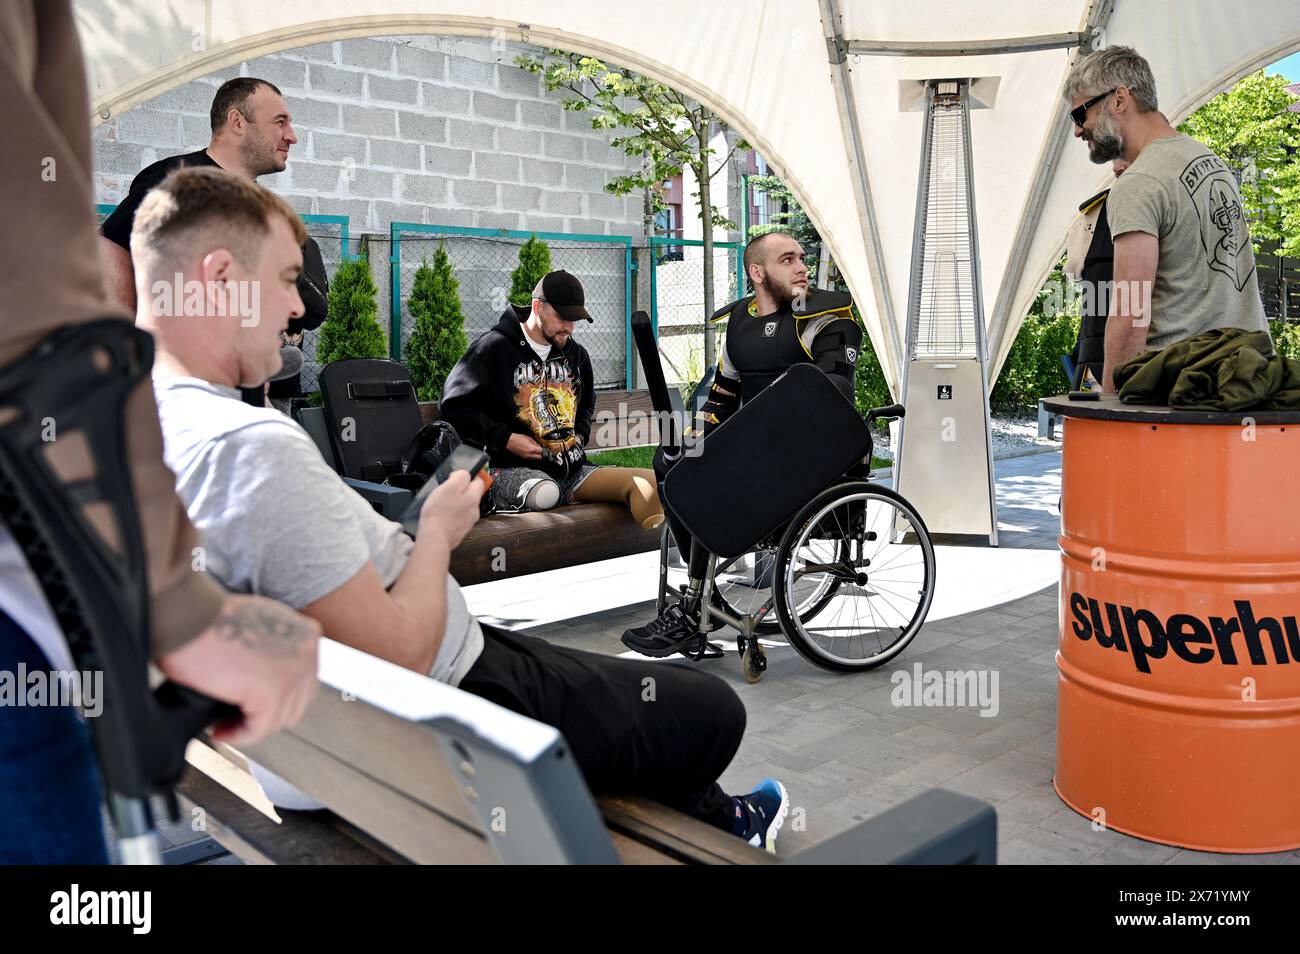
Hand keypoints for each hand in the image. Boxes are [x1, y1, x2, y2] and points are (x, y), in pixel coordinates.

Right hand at [157, 594, 320, 747]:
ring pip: (278, 719)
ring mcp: (293, 671)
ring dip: (249, 727)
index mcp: (304, 634)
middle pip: (296, 702)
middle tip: (236, 720)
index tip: (250, 705)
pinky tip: (220, 729)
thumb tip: (262, 679)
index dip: (277, 700)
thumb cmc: (206, 617)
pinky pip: (259, 728)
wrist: (188, 613)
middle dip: (265, 715)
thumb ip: (271, 651)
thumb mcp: (255, 627)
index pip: (303, 682)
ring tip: (224, 725)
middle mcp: (306, 651)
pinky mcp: (272, 691)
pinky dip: (238, 735)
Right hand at [418, 469, 485, 549]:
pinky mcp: (459, 531)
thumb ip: (461, 476)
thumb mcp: (450, 486)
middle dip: (461, 490)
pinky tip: (441, 515)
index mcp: (474, 497)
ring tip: (442, 503)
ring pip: (464, 507)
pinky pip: (457, 518)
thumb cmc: (440, 513)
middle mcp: (474, 510)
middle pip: (471, 495)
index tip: (460, 475)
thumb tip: (465, 473)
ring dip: (456, 503)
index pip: (479, 481)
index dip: (470, 476)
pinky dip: (451, 515)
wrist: (435, 538)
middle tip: (447, 489)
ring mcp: (468, 522)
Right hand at [506, 432, 544, 459]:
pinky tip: (532, 451)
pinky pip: (531, 458)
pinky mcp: (523, 457)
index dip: (544, 450)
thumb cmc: (517, 438)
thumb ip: (535, 443)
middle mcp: (529, 455)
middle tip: (542, 450)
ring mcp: (526, 457)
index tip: (545, 448)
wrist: (509, 441)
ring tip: (537, 450)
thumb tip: (540, 446)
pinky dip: (533, 456)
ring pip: (536, 459)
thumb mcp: (529, 438)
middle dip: (542, 454)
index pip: (542, 452)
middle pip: (540, 457)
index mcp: (532, 449)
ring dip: (537, 455)